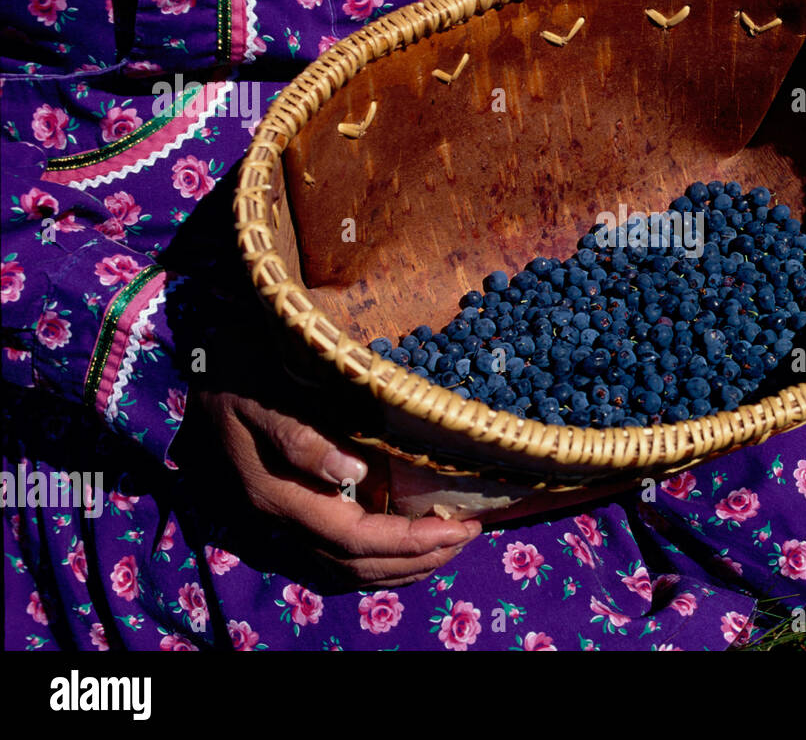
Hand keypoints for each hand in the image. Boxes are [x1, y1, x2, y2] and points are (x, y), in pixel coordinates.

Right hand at [186, 388, 479, 588]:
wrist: (204, 368)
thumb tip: (351, 472)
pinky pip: (337, 556)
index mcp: (277, 494)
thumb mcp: (263, 395)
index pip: (353, 536)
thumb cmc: (237, 373)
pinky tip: (408, 548)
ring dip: (401, 567)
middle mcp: (281, 517)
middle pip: (354, 564)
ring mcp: (283, 519)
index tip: (458, 527)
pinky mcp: (291, 511)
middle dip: (416, 558)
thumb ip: (299, 436)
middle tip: (469, 536)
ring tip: (449, 547)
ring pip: (346, 569)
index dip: (408, 541)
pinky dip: (377, 561)